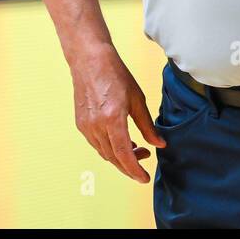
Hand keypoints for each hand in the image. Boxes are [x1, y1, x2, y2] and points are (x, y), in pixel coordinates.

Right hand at [69, 42, 165, 183]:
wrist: (89, 60)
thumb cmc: (116, 75)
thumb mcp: (137, 99)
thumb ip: (147, 125)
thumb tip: (159, 144)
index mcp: (113, 118)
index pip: (124, 154)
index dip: (135, 170)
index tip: (144, 178)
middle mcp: (96, 125)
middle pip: (113, 158)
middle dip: (130, 165)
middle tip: (145, 158)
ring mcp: (86, 125)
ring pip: (104, 153)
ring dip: (120, 156)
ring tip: (136, 147)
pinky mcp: (80, 123)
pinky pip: (96, 144)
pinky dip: (109, 148)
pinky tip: (120, 140)